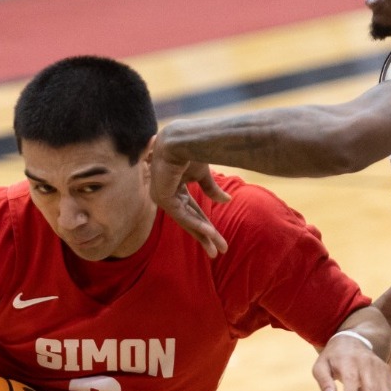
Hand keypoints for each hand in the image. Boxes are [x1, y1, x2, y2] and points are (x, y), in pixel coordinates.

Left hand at [149, 142, 229, 257]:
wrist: (183, 138)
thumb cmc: (192, 151)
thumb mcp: (204, 175)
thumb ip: (212, 190)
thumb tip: (227, 202)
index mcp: (176, 191)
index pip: (193, 212)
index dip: (207, 226)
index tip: (219, 240)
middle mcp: (168, 197)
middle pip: (190, 221)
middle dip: (205, 237)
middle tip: (218, 252)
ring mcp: (163, 198)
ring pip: (187, 221)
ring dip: (204, 234)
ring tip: (217, 248)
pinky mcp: (163, 198)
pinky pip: (182, 215)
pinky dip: (197, 223)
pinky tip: (210, 232)